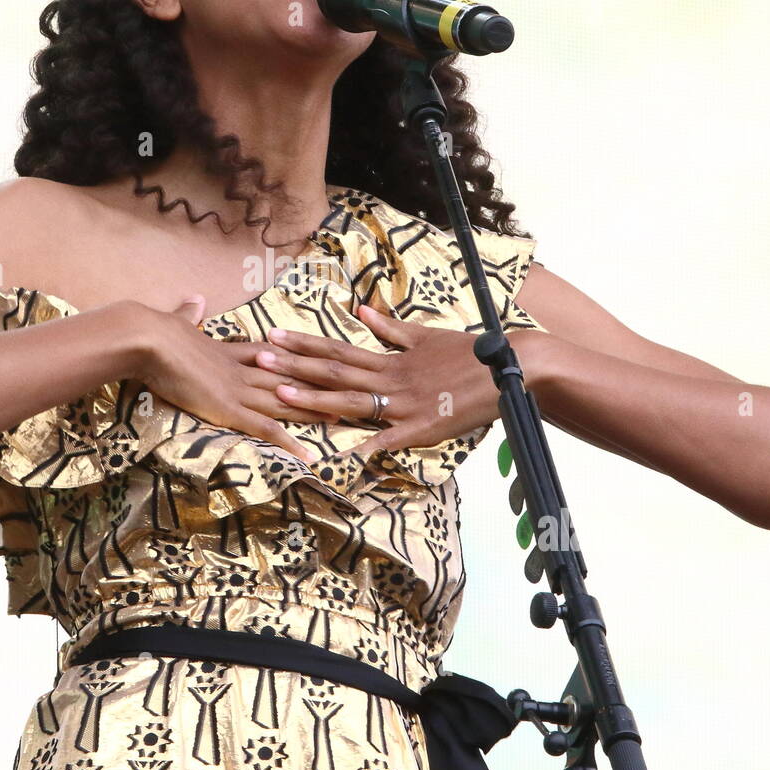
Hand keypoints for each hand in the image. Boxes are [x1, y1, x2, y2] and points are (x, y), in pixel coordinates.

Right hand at [131, 297, 333, 462]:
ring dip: (312, 410)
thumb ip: (187, 314)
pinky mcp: (229, 409)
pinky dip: (288, 441)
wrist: (150, 339)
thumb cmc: (156, 331)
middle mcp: (241, 369)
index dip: (291, 359)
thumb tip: (193, 300)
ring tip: (339, 417)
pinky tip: (307, 455)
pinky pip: (265, 428)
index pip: (268, 354)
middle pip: (286, 377)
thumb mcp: (177, 321)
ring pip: (284, 400)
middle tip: (342, 389)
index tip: (313, 361)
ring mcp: (238, 390)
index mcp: (228, 350)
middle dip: (314, 385)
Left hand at [257, 304, 550, 457]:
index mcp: (390, 358)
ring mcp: (404, 405)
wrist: (510, 368)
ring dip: (313, 399)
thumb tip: (362, 312)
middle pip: (334, 372)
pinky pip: (386, 441)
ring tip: (279, 394)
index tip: (273, 337)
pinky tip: (338, 457)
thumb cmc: (469, 353)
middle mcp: (391, 379)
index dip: (303, 344)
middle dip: (294, 367)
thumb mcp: (426, 335)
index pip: (338, 349)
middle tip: (258, 360)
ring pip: (351, 402)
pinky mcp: (422, 429)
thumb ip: (390, 329)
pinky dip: (363, 449)